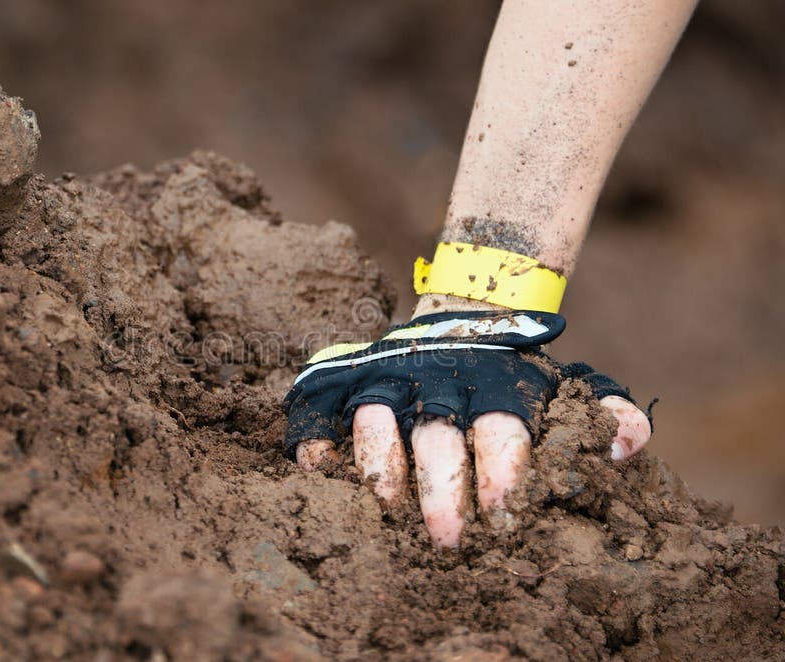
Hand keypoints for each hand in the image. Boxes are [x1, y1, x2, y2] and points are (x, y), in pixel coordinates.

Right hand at [283, 310, 650, 546]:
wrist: (465, 315)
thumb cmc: (517, 374)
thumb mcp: (567, 385)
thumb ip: (605, 409)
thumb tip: (622, 447)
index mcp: (497, 385)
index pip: (501, 429)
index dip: (503, 471)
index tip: (507, 515)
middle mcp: (440, 380)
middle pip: (438, 436)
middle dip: (442, 491)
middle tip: (450, 540)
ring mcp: (390, 379)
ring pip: (377, 420)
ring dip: (381, 467)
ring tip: (387, 512)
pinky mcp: (348, 381)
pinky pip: (321, 406)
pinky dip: (315, 436)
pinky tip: (319, 469)